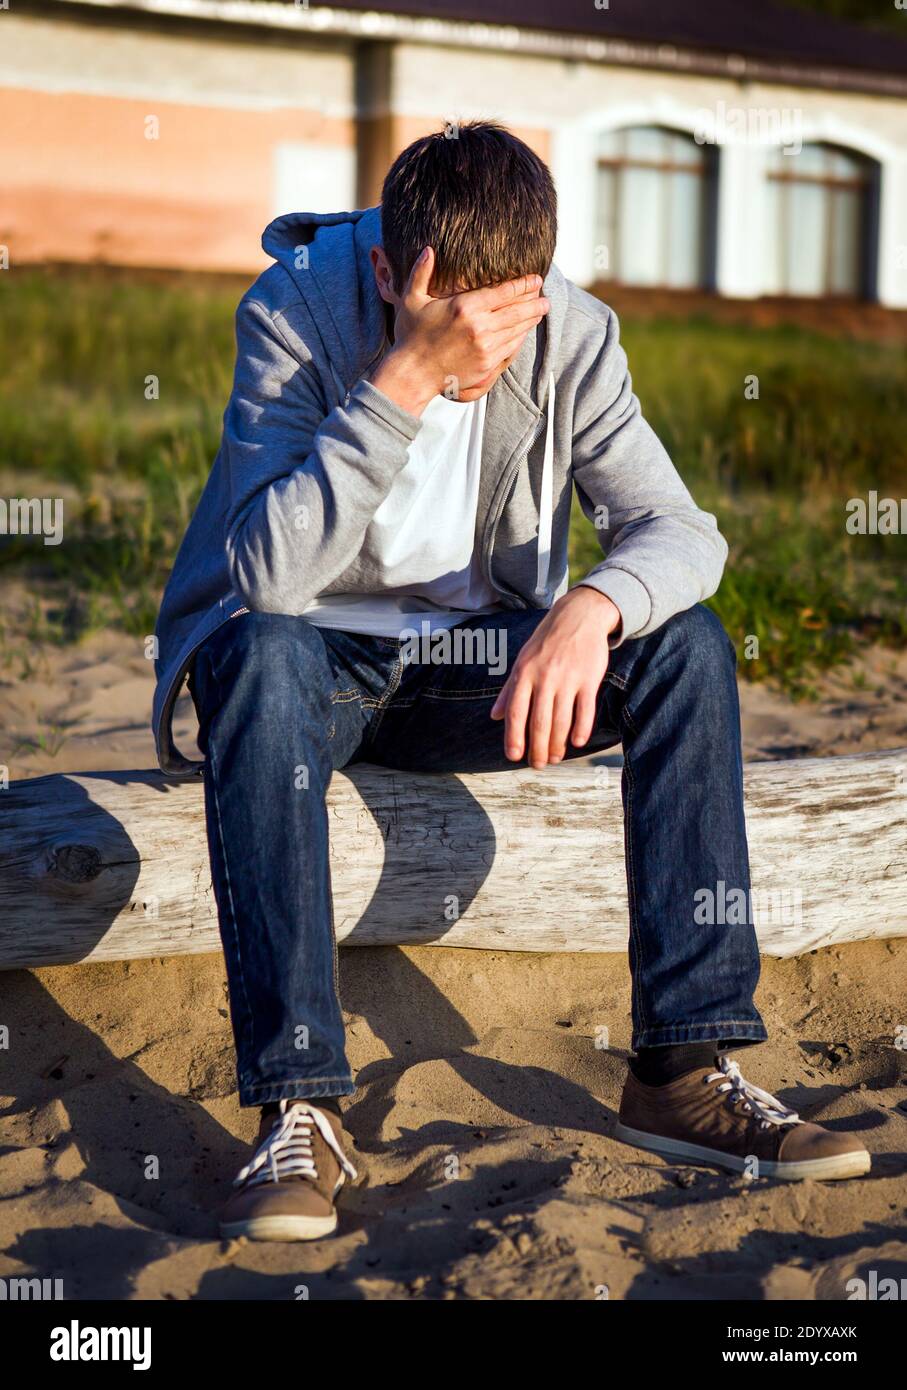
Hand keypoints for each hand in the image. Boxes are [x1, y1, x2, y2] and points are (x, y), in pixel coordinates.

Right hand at [371, 247, 548, 413]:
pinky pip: (511, 348)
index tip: (535, 279)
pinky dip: (521, 337)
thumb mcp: (411, 300)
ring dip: (532, 319)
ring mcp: (486, 347)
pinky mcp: (487, 364)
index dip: (524, 284)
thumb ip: (421, 273)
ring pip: (517, 329)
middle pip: (517, 310)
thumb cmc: (410, 337)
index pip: (504, 292)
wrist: (412, 374)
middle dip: (535, 301)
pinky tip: (525, 331)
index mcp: (464, 306)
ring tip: (542, 310)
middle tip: (546, 297)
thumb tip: (429, 249)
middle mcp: (479, 326)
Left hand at [490, 587, 621, 768]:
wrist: (579, 616)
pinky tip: (576, 743)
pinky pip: (585, 710)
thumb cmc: (547, 641)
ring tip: (556, 758)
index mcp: (524, 673)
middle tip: (538, 765)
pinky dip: (581, 729)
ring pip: (561, 720)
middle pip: (539, 722)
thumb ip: (509, 690)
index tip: (514, 757)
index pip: (516, 712)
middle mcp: (544, 677)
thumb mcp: (523, 660)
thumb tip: (494, 716)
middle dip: (538, 749)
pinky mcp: (589, 679)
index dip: (514, 737)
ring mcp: (568, 679)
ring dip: (558, 744)